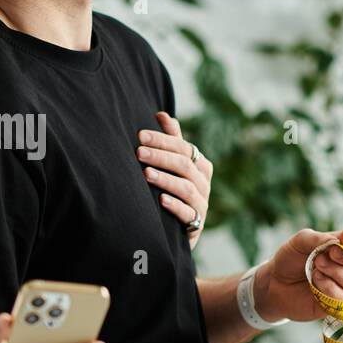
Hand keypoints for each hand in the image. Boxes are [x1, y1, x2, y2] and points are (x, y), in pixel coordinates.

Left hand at [137, 111, 211, 247]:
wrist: (178, 228)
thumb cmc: (174, 189)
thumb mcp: (174, 165)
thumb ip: (171, 140)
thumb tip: (161, 114)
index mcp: (200, 165)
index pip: (183, 147)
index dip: (163, 140)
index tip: (140, 135)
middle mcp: (203, 182)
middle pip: (184, 165)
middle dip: (160, 157)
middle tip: (138, 152)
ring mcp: (201, 203)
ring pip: (185, 188)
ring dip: (165, 179)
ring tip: (146, 174)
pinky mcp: (195, 224)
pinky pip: (187, 214)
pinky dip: (175, 206)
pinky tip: (161, 200)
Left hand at [252, 228, 342, 323]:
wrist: (274, 283)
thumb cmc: (290, 259)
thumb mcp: (301, 241)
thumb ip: (321, 238)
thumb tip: (342, 241)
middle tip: (328, 254)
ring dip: (334, 271)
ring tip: (315, 267)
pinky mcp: (337, 305)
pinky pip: (342, 296)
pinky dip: (327, 286)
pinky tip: (314, 282)